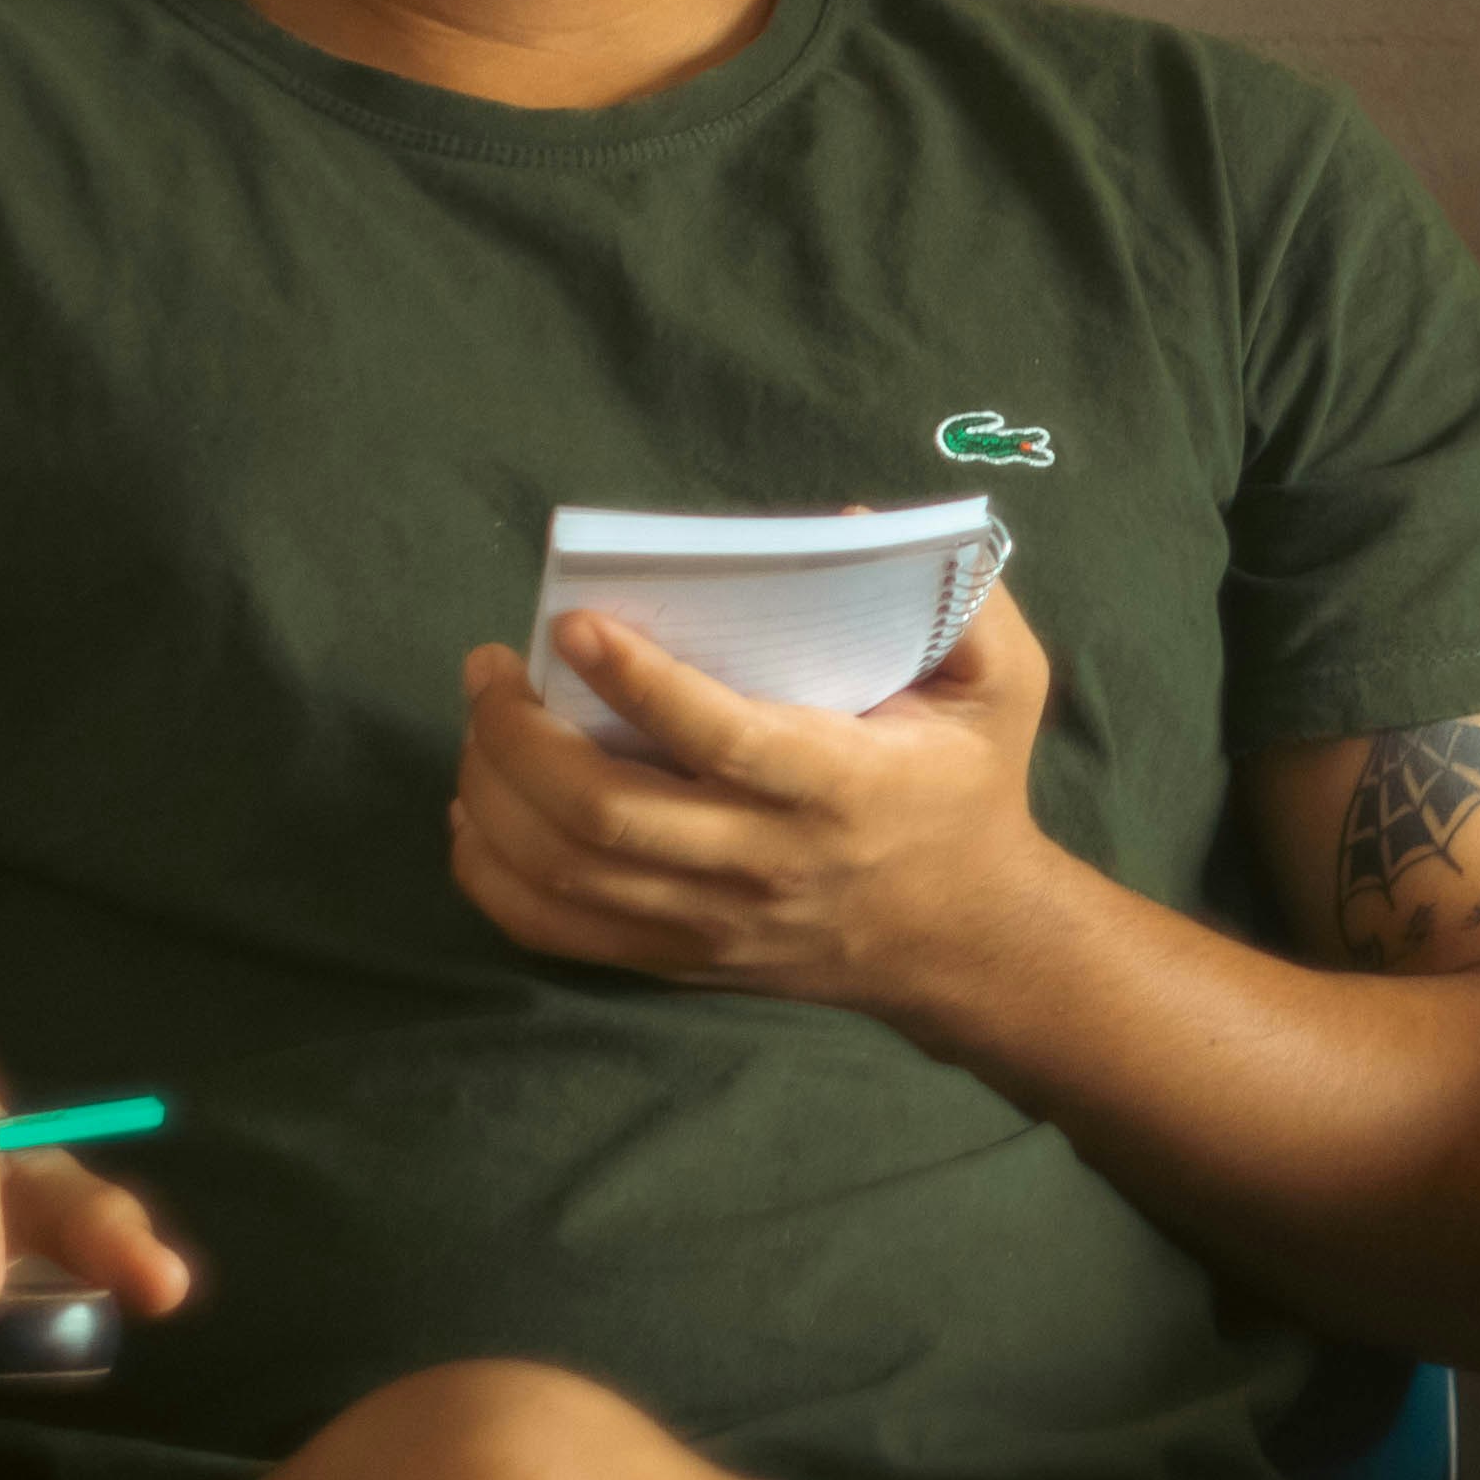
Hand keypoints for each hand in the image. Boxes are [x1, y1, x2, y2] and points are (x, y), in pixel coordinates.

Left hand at [448, 584, 1062, 1020]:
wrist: (967, 939)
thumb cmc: (971, 787)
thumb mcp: (1003, 684)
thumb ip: (959, 597)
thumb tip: (846, 520)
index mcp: (839, 785)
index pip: (721, 740)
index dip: (637, 682)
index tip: (573, 623)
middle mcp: (765, 864)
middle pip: (606, 816)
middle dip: (518, 736)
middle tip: (490, 668)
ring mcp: (713, 923)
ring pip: (563, 874)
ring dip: (493, 793)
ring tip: (482, 720)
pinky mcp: (679, 960)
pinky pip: (555, 931)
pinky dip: (491, 871)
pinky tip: (476, 809)